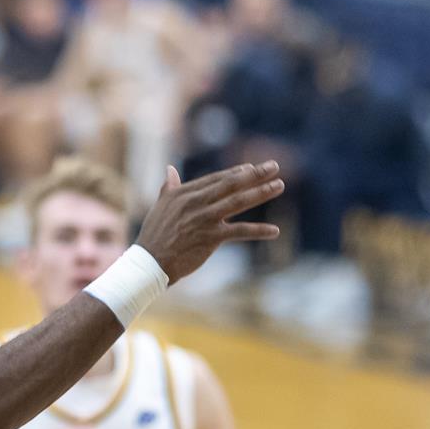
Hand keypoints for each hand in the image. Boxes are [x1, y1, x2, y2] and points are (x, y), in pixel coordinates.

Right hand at [135, 162, 284, 283]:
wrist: (151, 262)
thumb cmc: (154, 235)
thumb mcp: (160, 206)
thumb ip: (169, 187)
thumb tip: (170, 169)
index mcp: (184, 193)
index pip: (216, 179)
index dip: (236, 173)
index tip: (251, 167)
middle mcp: (196, 202)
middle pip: (231, 184)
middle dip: (255, 174)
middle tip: (274, 166)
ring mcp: (205, 219)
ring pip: (239, 202)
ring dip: (261, 192)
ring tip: (279, 185)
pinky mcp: (212, 237)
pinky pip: (240, 232)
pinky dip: (258, 231)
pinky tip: (275, 231)